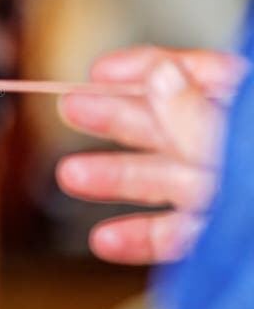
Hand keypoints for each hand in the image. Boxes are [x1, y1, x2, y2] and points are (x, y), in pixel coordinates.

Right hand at [56, 47, 246, 264]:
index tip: (101, 70)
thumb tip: (157, 77)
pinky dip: (144, 238)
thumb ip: (196, 116)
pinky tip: (109, 237)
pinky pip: (182, 234)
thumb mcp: (240, 143)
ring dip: (118, 182)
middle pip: (172, 125)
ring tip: (72, 177)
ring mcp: (239, 196)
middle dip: (117, 120)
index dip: (142, 70)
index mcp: (248, 113)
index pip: (194, 76)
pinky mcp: (233, 237)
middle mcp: (242, 150)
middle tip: (72, 110)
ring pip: (170, 182)